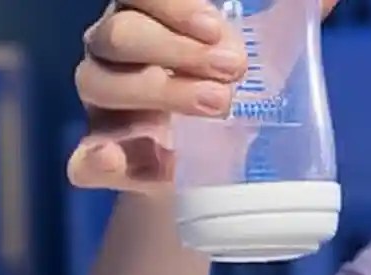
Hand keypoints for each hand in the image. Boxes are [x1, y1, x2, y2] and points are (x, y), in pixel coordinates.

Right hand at [68, 0, 341, 193]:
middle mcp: (112, 52)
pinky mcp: (102, 157)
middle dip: (176, 49)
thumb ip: (288, 17)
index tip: (217, 25)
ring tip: (218, 106)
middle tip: (235, 71)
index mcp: (146, 15)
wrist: (221, 163)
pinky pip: (81, 158)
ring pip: (100, 84)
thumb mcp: (264, 50)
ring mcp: (102, 105)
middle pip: (117, 34)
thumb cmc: (232, 86)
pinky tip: (115, 159)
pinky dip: (95, 159)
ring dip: (158, 92)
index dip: (173, 5)